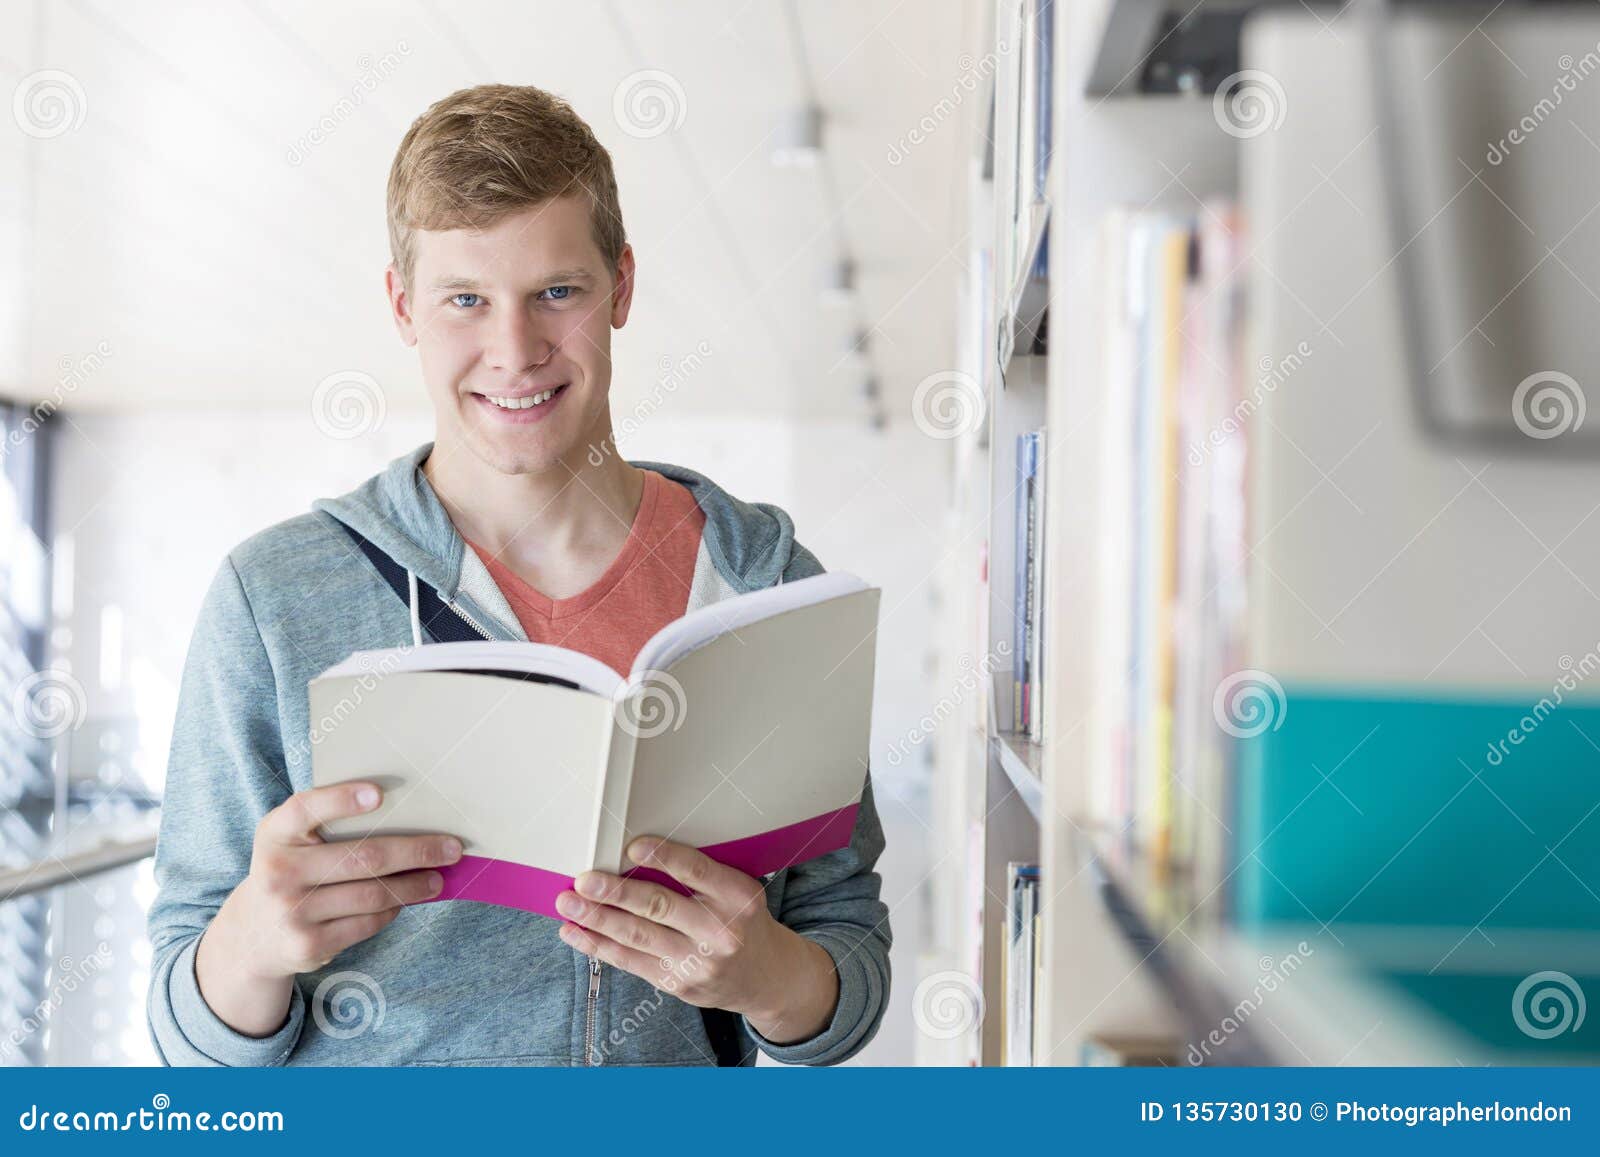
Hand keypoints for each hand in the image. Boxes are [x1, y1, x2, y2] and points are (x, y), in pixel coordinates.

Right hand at [195, 781, 462, 1035]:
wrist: (252, 934)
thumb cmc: (290, 870)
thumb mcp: (290, 841)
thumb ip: (327, 823)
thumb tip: (408, 814)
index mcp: (274, 834)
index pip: (306, 808)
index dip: (341, 799)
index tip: (380, 794)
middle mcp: (278, 872)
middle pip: (364, 857)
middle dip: (416, 851)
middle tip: (452, 847)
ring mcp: (292, 912)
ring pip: (373, 894)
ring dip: (415, 885)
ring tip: (438, 877)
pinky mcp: (308, 945)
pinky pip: (367, 922)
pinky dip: (393, 909)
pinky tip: (406, 899)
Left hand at [553, 836, 838, 1044]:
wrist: (766, 977)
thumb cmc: (743, 920)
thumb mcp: (738, 891)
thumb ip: (701, 876)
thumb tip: (635, 853)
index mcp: (738, 898)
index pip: (697, 872)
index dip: (664, 857)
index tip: (631, 846)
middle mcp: (719, 932)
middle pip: (660, 907)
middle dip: (616, 893)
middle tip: (583, 880)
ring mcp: (697, 963)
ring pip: (638, 937)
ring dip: (598, 920)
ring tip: (568, 904)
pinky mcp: (678, 984)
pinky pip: (631, 962)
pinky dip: (598, 946)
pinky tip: (575, 933)